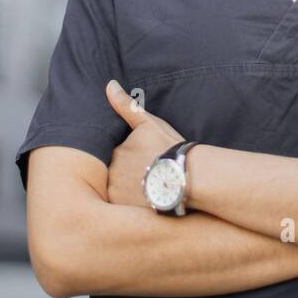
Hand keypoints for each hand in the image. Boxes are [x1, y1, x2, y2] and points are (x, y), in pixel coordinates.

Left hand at [104, 79, 184, 207]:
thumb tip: (109, 85)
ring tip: (151, 192)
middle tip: (150, 178)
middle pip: (115, 176)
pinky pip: (123, 211)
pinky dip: (132, 207)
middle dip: (128, 177)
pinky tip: (149, 203)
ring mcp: (117, 194)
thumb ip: (126, 106)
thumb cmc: (171, 147)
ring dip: (129, 193)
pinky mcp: (126, 212)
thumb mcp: (149, 124)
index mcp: (116, 151)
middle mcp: (110, 173)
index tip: (147, 162)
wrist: (189, 177)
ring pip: (118, 192)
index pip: (117, 157)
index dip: (132, 160)